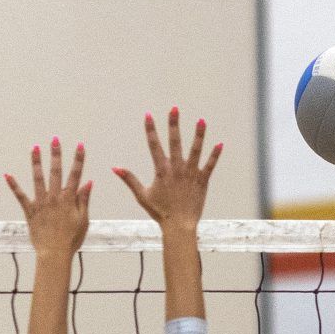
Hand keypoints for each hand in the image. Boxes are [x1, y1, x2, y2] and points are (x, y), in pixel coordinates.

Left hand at [6, 138, 90, 257]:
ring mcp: (41, 203)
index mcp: (69, 199)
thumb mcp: (83, 220)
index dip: (78, 160)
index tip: (79, 146)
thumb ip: (84, 200)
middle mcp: (54, 197)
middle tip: (54, 139)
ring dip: (36, 162)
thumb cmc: (72, 238)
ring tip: (35, 148)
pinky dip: (13, 185)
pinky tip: (7, 175)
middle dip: (56, 154)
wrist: (55, 253)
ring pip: (38, 178)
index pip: (75, 175)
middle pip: (55, 172)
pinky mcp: (30, 210)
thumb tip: (88, 183)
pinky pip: (20, 195)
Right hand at [114, 108, 221, 232]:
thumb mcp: (142, 196)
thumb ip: (130, 179)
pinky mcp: (202, 181)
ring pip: (195, 150)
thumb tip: (114, 167)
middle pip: (175, 142)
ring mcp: (190, 174)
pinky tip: (220, 144)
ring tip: (201, 121)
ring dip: (199, 135)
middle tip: (174, 108)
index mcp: (161, 170)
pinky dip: (215, 155)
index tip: (149, 115)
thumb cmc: (161, 212)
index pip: (154, 145)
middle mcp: (176, 169)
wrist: (179, 225)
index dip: (151, 129)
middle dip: (174, 124)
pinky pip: (209, 165)